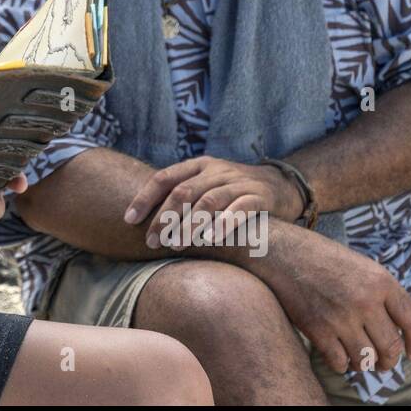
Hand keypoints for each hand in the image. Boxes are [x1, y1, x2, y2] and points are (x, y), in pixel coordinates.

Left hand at [124, 155, 304, 248]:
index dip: (145, 198)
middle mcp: (216, 170)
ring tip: (176, 245)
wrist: (282, 184)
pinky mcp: (260, 197)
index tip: (128, 220)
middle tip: (151, 242)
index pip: (165, 178)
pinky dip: (223, 223)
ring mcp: (239, 182)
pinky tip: (210, 239)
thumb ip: (181, 197)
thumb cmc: (232, 192)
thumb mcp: (206, 185)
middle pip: (183, 191)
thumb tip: (144, 223)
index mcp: (198, 166)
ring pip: (209, 201)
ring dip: (190, 224)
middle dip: (164, 217)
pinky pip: (240, 209)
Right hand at [251, 223, 410, 373]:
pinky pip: (339, 362)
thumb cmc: (320, 257)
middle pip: (391, 347)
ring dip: (365, 365)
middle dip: (389, 361)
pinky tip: (338, 357)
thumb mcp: (361, 265)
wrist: (281, 252)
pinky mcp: (317, 329)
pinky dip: (341, 365)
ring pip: (366, 359)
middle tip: (383, 363)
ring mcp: (341, 317)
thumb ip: (381, 292)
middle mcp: (364, 301)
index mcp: (380, 281)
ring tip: (360, 361)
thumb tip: (398, 326)